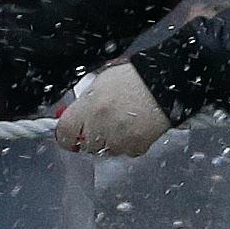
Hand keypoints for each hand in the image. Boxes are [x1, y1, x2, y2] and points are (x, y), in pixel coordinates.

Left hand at [53, 62, 168, 156]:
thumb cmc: (135, 78)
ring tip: (122, 120)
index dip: (66, 133)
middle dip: (90, 135)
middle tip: (101, 121)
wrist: (166, 85)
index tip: (69, 131)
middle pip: (84, 144)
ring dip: (109, 140)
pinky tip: (135, 126)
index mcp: (88, 109)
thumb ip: (85, 101)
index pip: (64, 133)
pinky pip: (125, 150)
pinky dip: (127, 143)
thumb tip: (76, 113)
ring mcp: (118, 142)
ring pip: (105, 150)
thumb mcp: (101, 82)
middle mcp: (100, 129)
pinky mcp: (135, 149)